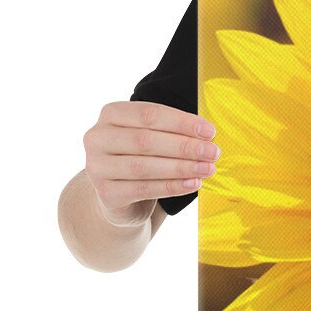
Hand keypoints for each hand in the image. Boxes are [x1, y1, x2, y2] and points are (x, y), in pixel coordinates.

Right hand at [83, 102, 219, 225]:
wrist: (120, 196)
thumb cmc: (143, 157)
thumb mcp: (154, 137)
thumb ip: (173, 131)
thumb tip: (208, 135)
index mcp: (111, 114)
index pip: (149, 114)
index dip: (181, 123)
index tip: (209, 132)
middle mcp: (97, 138)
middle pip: (145, 140)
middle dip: (184, 146)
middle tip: (213, 152)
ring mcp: (97, 167)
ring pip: (144, 166)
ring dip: (181, 167)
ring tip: (207, 169)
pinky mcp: (106, 193)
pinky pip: (144, 189)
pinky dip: (172, 186)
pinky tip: (193, 184)